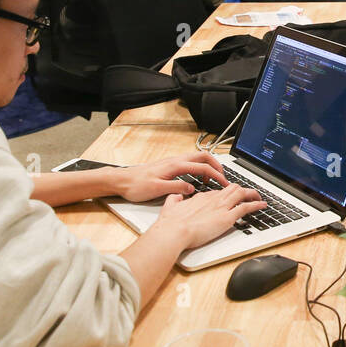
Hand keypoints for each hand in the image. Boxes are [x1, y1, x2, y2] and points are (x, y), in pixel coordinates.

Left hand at [112, 152, 229, 201]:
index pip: (203, 167)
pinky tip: (198, 179)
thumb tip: (192, 187)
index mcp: (175, 166)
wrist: (121, 181)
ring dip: (208, 166)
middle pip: (204, 156)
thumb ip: (176, 187)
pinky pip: (190, 162)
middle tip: (223, 178)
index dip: (216, 176)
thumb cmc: (136, 185)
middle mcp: (175, 161)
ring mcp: (172, 162)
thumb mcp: (157, 190)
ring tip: (213, 178)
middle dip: (217, 165)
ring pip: (197, 158)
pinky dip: (200, 168)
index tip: (224, 184)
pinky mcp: (169, 165)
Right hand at [156, 186, 265, 250]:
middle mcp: (213, 199)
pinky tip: (262, 206)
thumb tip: (176, 196)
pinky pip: (246, 207)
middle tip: (248, 194)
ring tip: (259, 197)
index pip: (218, 191)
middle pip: (233, 188)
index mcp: (201, 197)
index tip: (228, 197)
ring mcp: (221, 207)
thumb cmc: (171, 223)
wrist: (175, 231)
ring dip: (252, 194)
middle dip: (242, 190)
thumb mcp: (170, 206)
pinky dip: (256, 205)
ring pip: (242, 194)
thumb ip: (175, 199)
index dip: (225, 193)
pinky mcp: (227, 217)